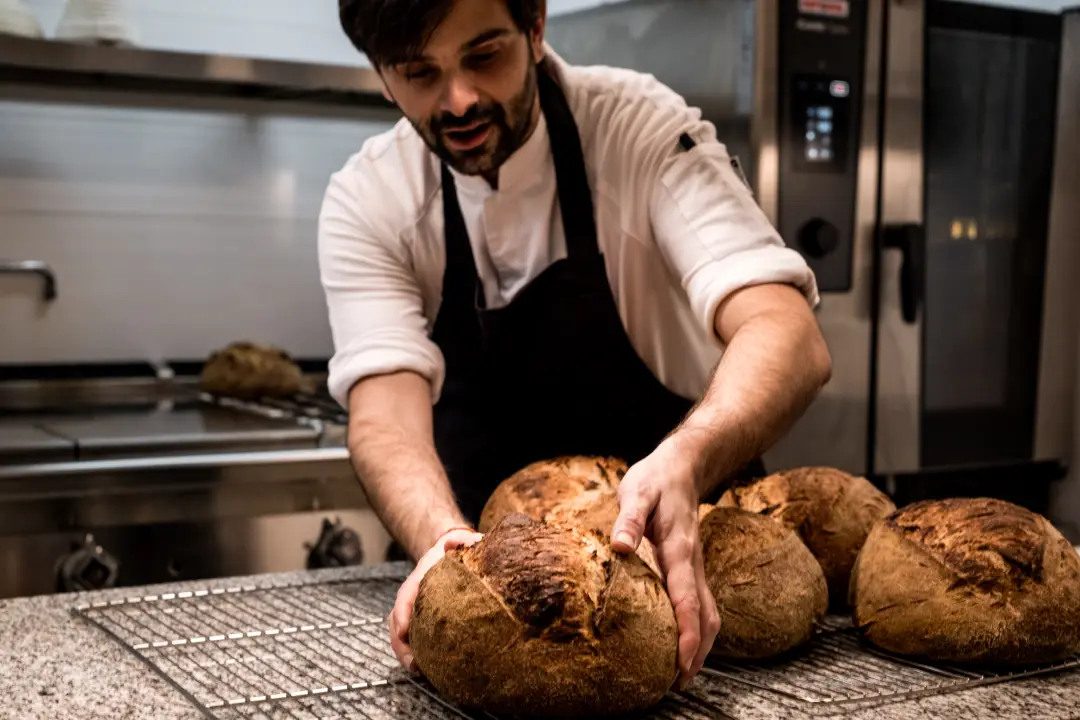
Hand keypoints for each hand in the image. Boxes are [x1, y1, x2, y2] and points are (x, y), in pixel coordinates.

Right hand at [388, 526, 483, 670]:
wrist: (446, 554)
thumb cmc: (452, 552)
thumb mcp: (457, 543)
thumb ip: (463, 541)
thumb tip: (476, 542)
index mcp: (419, 578)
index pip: (406, 595)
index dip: (402, 613)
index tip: (404, 629)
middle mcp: (411, 595)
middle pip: (397, 620)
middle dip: (400, 642)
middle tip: (412, 662)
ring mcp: (413, 609)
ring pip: (400, 633)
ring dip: (404, 651)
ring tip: (416, 669)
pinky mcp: (419, 620)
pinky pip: (410, 638)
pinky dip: (413, 653)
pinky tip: (424, 667)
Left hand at [611, 442, 719, 690]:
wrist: (682, 466)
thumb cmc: (655, 479)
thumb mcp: (637, 491)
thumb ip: (629, 518)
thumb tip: (619, 546)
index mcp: (679, 548)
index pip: (687, 598)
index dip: (687, 633)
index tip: (681, 662)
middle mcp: (693, 562)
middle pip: (706, 614)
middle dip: (698, 651)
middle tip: (681, 682)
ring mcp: (696, 566)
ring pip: (709, 612)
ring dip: (702, 644)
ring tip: (683, 673)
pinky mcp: (692, 567)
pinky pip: (702, 603)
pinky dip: (698, 628)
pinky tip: (683, 642)